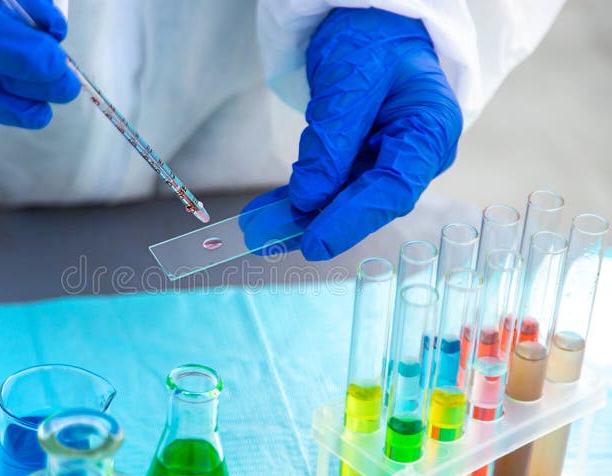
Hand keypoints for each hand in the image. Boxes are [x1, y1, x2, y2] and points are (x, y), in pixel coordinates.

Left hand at [246, 8, 461, 259]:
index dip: (352, 219)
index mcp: (429, 131)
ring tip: (257, 230)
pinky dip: (296, 198)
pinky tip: (266, 215)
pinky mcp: (359, 159)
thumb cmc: (376, 37)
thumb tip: (307, 198)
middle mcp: (413, 154)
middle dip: (316, 221)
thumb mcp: (353, 78)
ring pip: (341, 198)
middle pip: (366, 200)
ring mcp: (385, 158)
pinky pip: (327, 184)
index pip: (393, 188)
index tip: (314, 241)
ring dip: (298, 215)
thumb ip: (332, 140)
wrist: (373, 19)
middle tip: (268, 237)